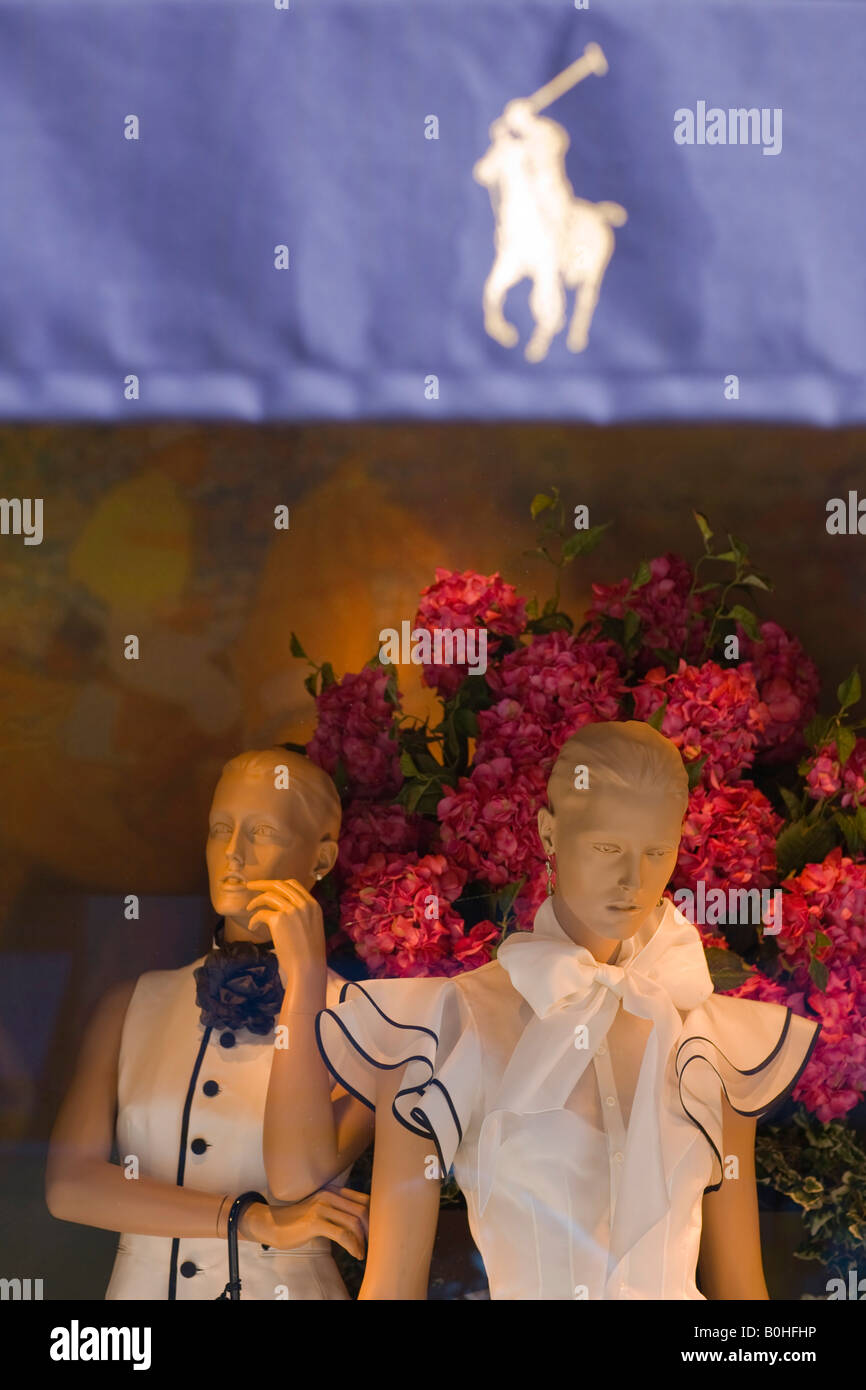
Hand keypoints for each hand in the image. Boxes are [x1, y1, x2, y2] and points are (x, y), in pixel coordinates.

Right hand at [242, 1187, 368, 1260]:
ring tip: (362, 1252)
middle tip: (372, 1244)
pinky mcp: (315, 1222)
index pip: (363, 1199)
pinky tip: (355, 1254)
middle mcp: (329, 1194)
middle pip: (362, 1209)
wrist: (273, 1224)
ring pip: (354, 1222)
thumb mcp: (321, 1210)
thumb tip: (362, 1223)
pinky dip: (353, 1245)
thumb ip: (338, 1211)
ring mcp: (322, 1207)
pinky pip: (342, 1234)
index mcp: (333, 1191)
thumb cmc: (299, 1221)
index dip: (374, 1216)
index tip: (376, 1232)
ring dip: (362, 1240)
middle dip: (371, 1229)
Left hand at [245, 879, 326, 975]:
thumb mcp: (311, 928)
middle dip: (262, 883)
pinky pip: (261, 913)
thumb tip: (283, 909)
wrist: (308, 967)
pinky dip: (254, 919)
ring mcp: (291, 910)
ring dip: (255, 901)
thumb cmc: (308, 954)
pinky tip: (253, 926)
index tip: (267, 886)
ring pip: (268, 896)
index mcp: (313, 905)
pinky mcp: (279, 919)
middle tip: (250, 885)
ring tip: (249, 908)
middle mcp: (303, 904)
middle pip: (279, 885)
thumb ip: (301, 915)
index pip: (293, 884)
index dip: (277, 884)